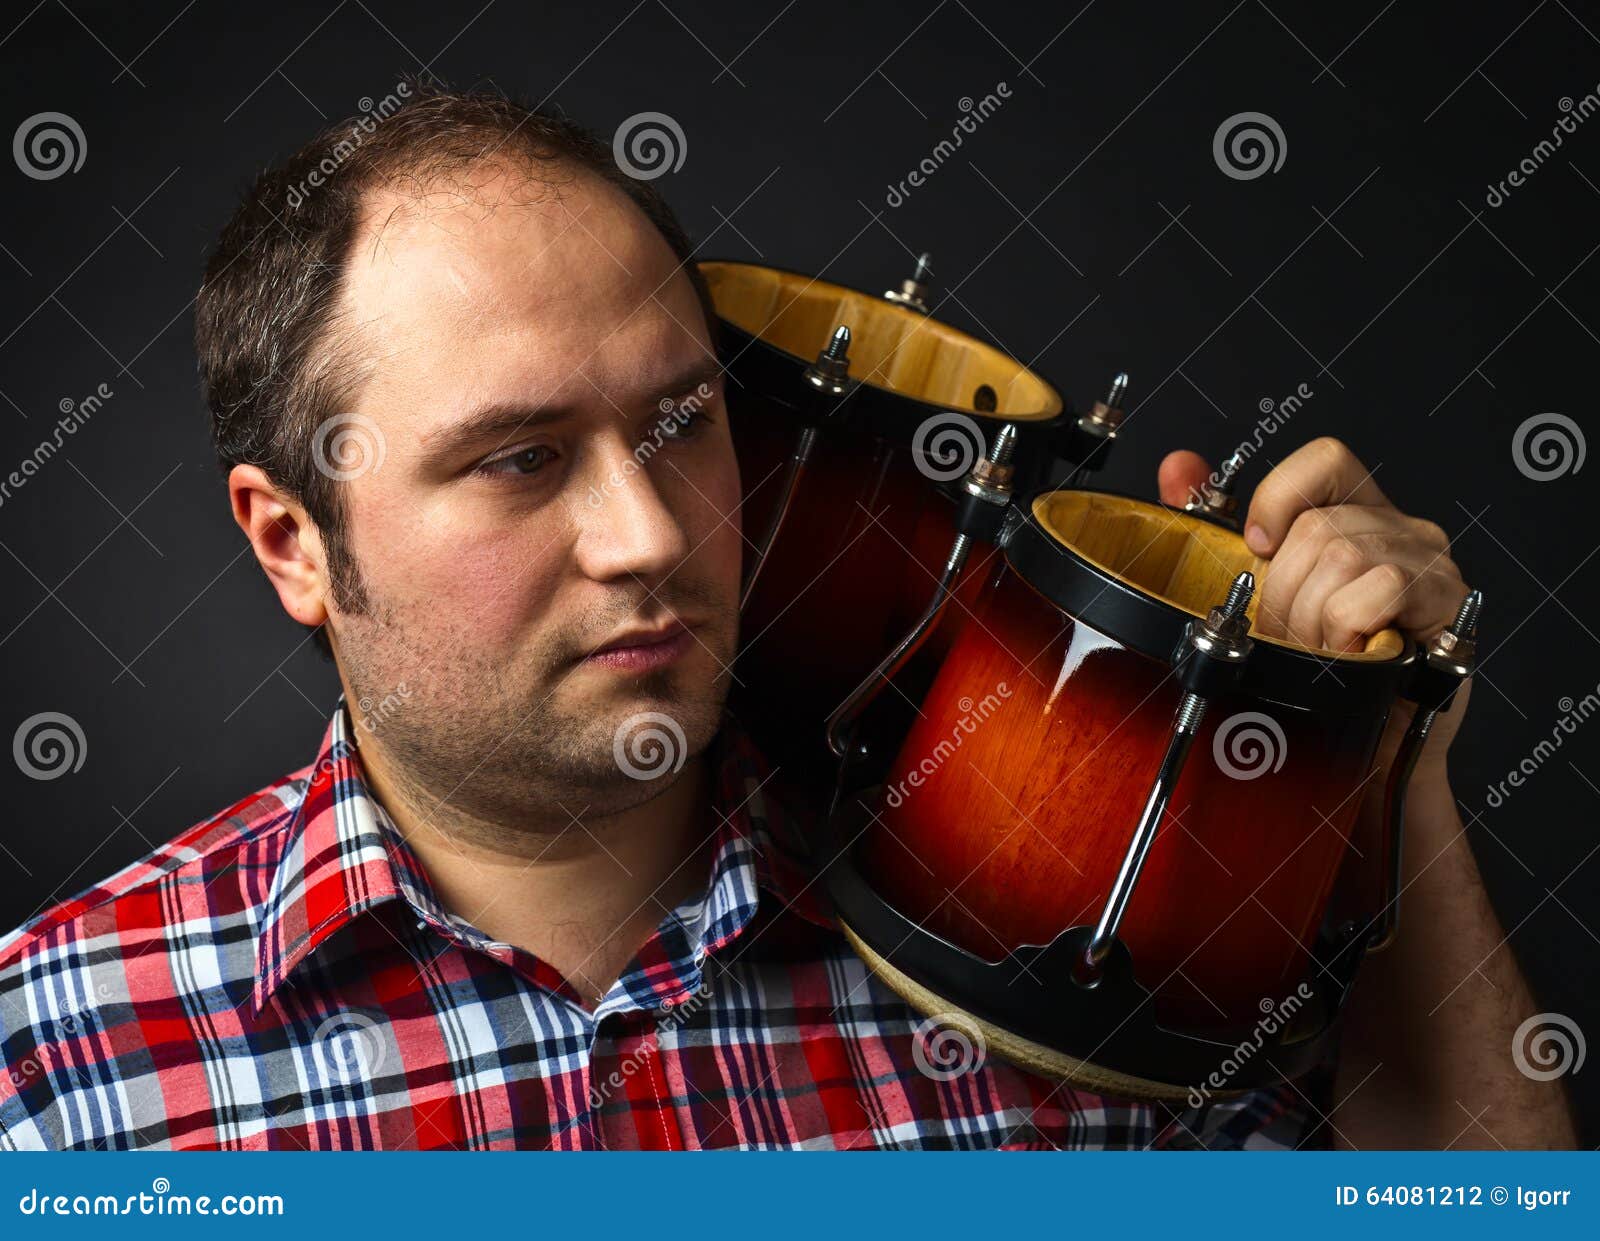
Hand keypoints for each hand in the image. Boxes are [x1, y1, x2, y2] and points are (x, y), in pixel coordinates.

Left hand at [1158, 438, 1473, 769]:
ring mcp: (1428, 565)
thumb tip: (1175, 467)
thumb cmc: (1317, 668)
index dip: (1279, 497)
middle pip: (1319, 526)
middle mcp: (1401, 530)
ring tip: (1316, 650)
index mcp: (1358, 514)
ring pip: (1343, 556)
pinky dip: (1344, 629)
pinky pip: (1377, 591)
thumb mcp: (1257, 590)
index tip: (1256, 550)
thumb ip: (1212, 523)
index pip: (1325, 460)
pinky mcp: (1445, 603)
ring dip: (1310, 617)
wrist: (1370, 743)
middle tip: (1287, 635)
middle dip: (1282, 591)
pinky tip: (1347, 656)